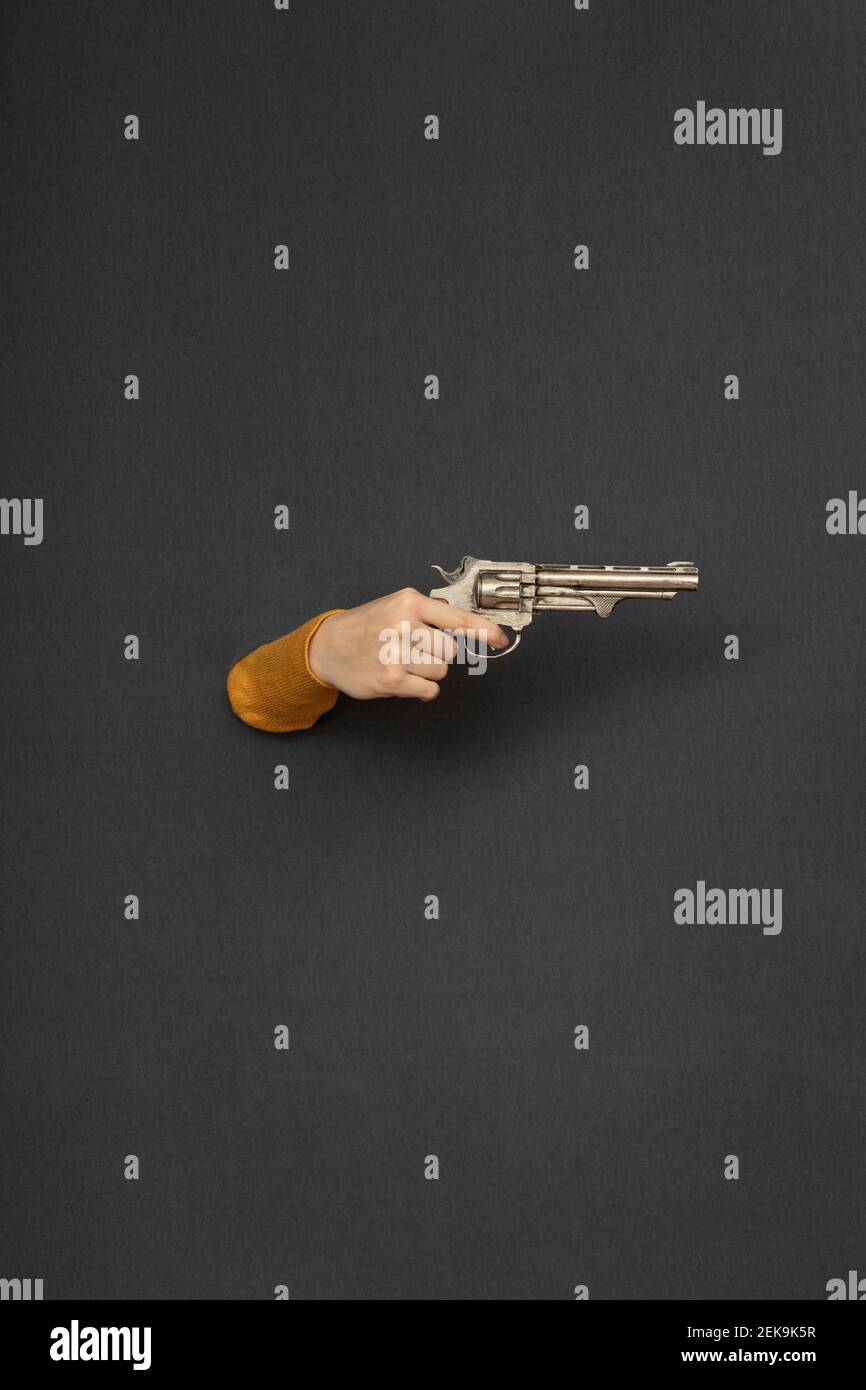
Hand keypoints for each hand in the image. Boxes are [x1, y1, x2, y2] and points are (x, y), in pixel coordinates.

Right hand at [307, 588, 507, 700]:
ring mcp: (397, 653)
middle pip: (451, 651)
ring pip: (440, 671)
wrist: (328, 646)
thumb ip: (430, 614)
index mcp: (409, 603)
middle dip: (438, 655)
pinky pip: (429, 689)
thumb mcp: (396, 606)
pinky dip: (421, 689)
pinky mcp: (391, 679)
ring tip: (403, 662)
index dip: (485, 631)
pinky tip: (403, 679)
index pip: (458, 618)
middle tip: (416, 651)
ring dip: (426, 671)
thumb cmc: (366, 627)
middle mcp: (404, 625)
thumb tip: (467, 625)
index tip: (500, 639)